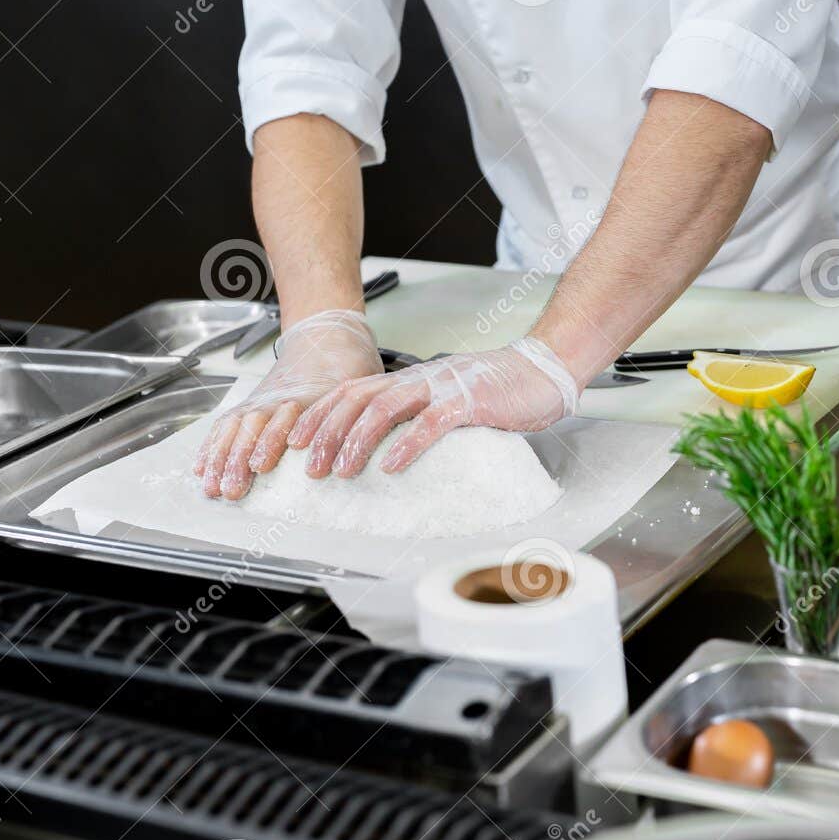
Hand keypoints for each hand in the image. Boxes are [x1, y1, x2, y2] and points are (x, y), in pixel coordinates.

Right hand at [194, 308, 381, 498]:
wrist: (328, 336)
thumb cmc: (346, 365)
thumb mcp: (358, 386)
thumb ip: (356, 415)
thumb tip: (363, 450)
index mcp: (306, 394)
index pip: (283, 418)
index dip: (269, 442)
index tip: (260, 465)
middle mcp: (277, 399)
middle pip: (251, 426)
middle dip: (238, 459)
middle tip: (232, 489)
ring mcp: (261, 401)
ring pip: (234, 427)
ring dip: (221, 459)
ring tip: (213, 487)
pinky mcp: (251, 405)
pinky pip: (225, 425)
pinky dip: (213, 447)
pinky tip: (203, 469)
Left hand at [289, 336, 580, 476]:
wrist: (542, 370)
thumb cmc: (499, 389)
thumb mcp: (446, 398)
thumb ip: (418, 414)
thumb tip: (390, 445)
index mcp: (411, 380)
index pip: (350, 392)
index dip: (319, 416)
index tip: (296, 442)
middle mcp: (418, 379)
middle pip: (356, 399)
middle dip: (327, 434)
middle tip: (310, 467)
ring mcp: (442, 388)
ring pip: (384, 409)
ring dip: (356, 441)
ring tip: (342, 470)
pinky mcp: (469, 401)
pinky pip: (430, 423)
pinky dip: (406, 445)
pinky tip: (390, 466)